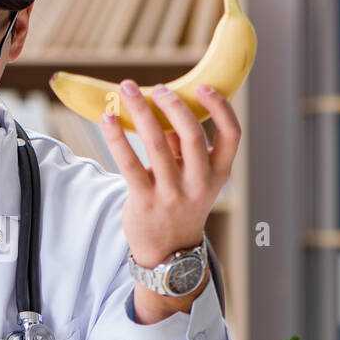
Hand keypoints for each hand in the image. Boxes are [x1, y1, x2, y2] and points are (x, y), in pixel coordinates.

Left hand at [98, 80, 241, 267]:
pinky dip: (117, 137)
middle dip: (173, 104)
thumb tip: (164, 107)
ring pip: (157, 144)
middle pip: (191, 135)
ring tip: (127, 90)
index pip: (232, 134)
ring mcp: (172, 194)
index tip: (203, 86)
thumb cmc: (180, 204)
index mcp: (218, 173)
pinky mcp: (145, 201)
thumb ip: (183, 147)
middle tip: (156, 88)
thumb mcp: (194, 179)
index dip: (221, 107)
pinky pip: (129, 163)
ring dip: (141, 111)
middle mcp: (199, 184)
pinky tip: (108, 119)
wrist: (168, 253)